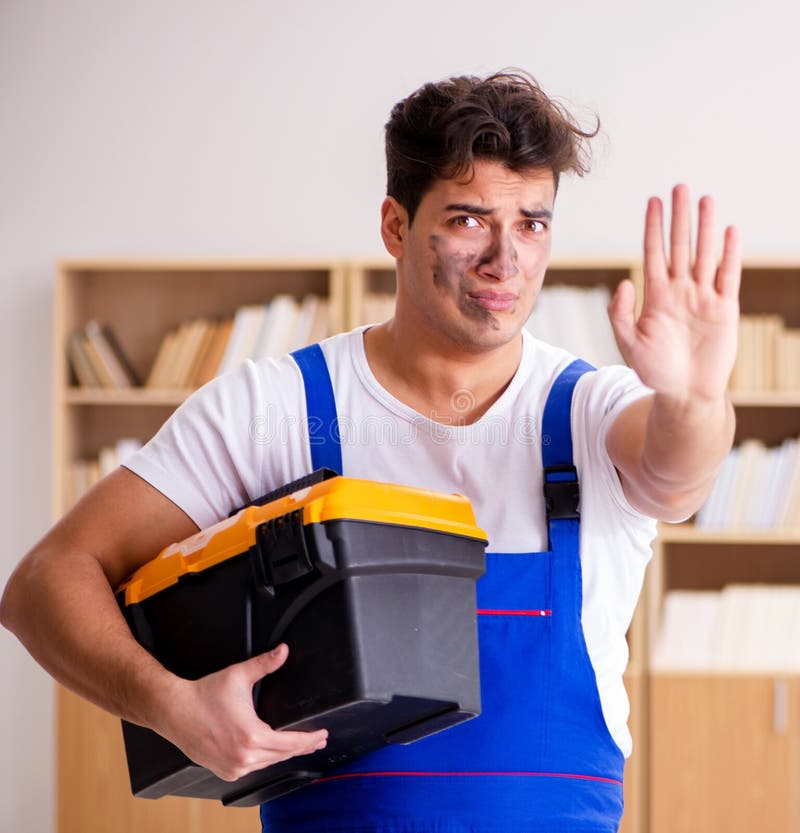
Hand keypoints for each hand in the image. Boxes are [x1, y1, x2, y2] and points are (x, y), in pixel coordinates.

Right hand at [156, 644, 327, 781]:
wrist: (174, 711)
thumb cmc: (204, 694)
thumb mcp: (238, 675)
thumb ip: (265, 663)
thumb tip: (283, 651)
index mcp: (252, 736)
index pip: (291, 742)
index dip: (310, 739)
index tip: (322, 734)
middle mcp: (244, 757)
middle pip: (283, 755)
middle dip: (303, 747)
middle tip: (318, 740)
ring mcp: (234, 768)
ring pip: (269, 763)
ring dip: (284, 754)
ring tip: (299, 746)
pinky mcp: (225, 771)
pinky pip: (253, 768)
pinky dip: (265, 760)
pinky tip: (273, 754)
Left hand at [608, 184, 740, 402]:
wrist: (685, 393)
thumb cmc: (655, 370)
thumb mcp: (629, 344)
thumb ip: (621, 314)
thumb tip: (624, 282)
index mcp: (657, 296)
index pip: (654, 253)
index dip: (654, 228)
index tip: (652, 202)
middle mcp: (680, 291)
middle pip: (681, 246)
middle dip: (679, 218)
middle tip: (680, 187)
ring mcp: (703, 298)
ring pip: (705, 255)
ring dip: (706, 228)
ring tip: (706, 200)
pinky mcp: (724, 310)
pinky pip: (728, 277)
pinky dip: (729, 255)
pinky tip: (729, 232)